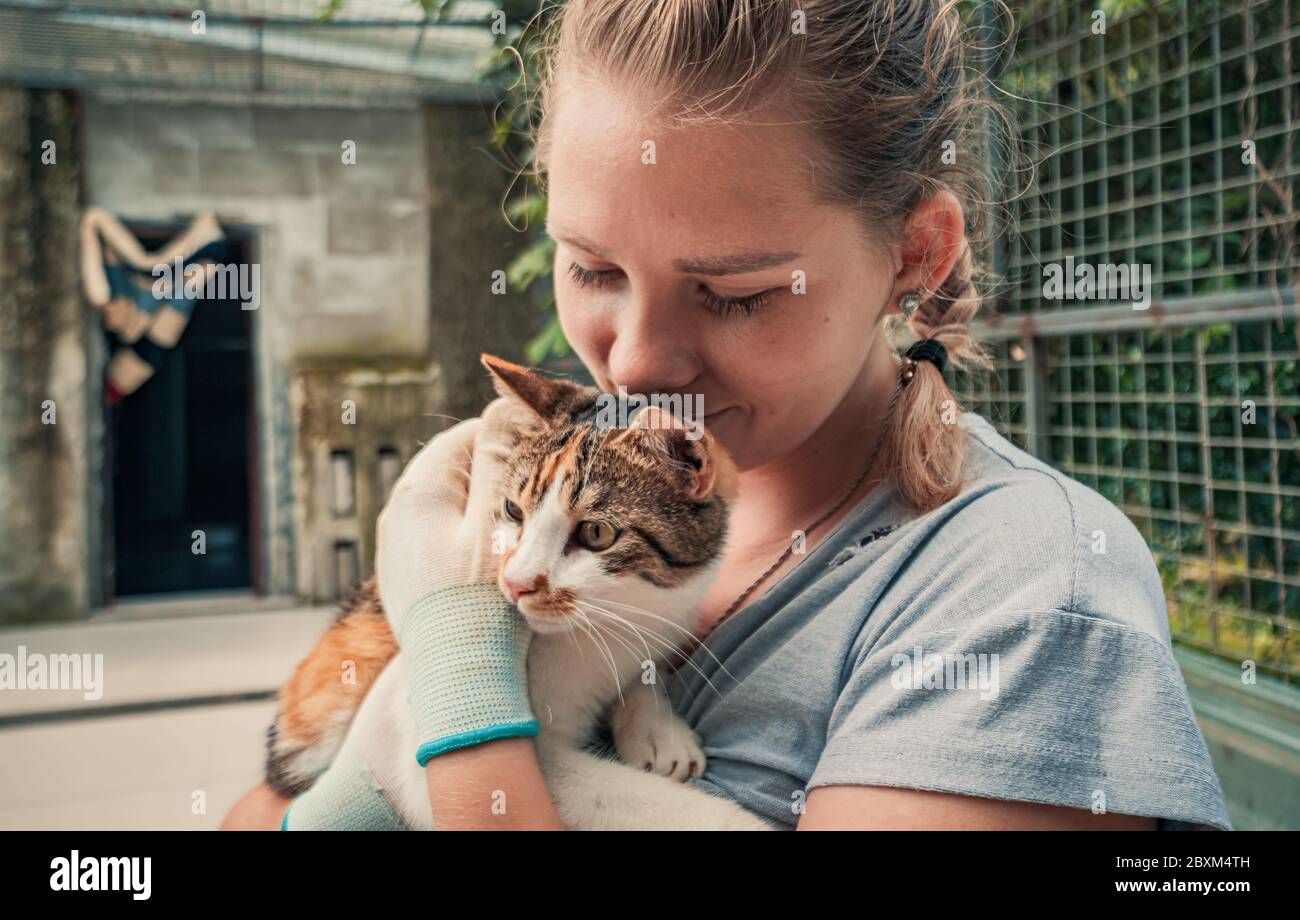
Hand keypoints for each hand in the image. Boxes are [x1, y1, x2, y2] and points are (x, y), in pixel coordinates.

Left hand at [375, 397, 537, 765]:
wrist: (458, 688)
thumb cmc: (482, 604)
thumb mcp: (500, 522)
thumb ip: (502, 459)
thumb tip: (504, 402)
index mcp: (417, 491)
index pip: (470, 434)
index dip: (516, 439)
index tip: (552, 460)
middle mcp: (397, 515)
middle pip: (460, 470)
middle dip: (503, 475)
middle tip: (544, 499)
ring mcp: (398, 552)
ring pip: (454, 508)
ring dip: (490, 510)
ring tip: (526, 535)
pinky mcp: (407, 584)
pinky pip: (445, 543)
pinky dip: (473, 543)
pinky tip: (498, 567)